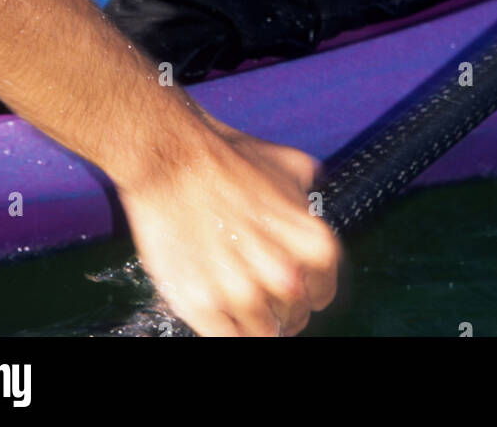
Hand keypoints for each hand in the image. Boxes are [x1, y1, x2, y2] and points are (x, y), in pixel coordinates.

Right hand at [119, 117, 340, 336]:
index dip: (307, 290)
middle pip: (293, 317)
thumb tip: (312, 196)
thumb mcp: (288, 165)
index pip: (322, 294)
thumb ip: (307, 192)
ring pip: (261, 333)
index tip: (292, 287)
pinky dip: (225, 329)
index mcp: (311, 243)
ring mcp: (241, 294)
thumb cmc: (228, 158)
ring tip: (234, 293)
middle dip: (280, 307)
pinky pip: (225, 338)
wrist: (173, 157)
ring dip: (251, 319)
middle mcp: (283, 274)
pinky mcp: (201, 304)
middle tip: (260, 290)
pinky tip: (218, 306)